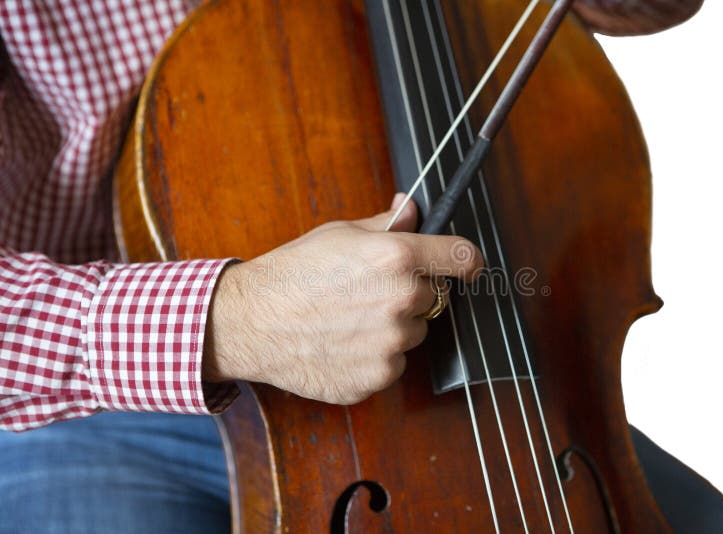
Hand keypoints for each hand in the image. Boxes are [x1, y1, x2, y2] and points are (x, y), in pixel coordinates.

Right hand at [203, 194, 482, 403]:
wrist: (252, 322)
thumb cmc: (293, 273)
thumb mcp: (339, 233)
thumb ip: (387, 224)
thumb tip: (411, 208)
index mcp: (397, 257)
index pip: (462, 258)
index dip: (468, 261)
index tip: (468, 267)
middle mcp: (401, 301)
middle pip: (434, 299)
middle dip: (411, 295)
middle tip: (369, 293)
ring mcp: (390, 344)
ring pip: (412, 335)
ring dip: (393, 329)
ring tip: (349, 320)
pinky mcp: (377, 377)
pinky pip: (391, 365)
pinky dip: (374, 357)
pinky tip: (342, 344)